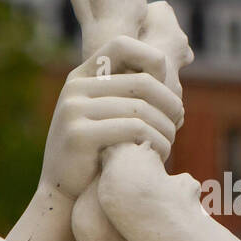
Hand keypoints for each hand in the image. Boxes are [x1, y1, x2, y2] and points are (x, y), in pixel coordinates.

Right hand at [37, 0, 190, 202]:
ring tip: (169, 144)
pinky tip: (158, 155)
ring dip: (166, 128)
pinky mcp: (80, 135)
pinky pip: (134, 129)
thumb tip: (171, 77)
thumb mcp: (105, 117)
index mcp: (81, 76)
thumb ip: (127, 95)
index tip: (166, 90)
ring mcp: (73, 110)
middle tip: (178, 123)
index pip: (122, 44)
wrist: (61, 195)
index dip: (152, 60)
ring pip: (142, 109)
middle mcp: (74, 87)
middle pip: (142, 82)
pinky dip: (156, 142)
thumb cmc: (95, 155)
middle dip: (170, 103)